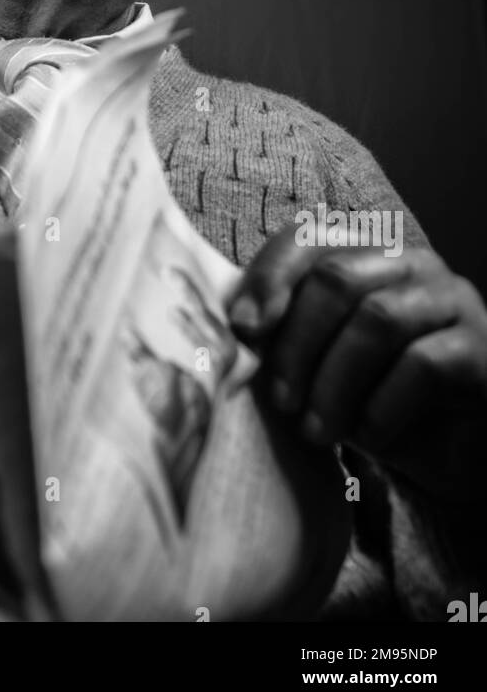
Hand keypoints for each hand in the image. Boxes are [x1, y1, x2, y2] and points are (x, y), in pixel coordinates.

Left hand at [227, 226, 486, 502]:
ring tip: (314, 430)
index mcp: (365, 252)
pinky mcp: (481, 350)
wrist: (451, 454)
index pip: (307, 238)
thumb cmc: (371, 399)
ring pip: (378, 320)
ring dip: (334, 383)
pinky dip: (382, 407)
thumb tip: (231, 330)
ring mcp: (453, 301)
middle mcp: (411, 263)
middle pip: (339, 278)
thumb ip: (280, 334)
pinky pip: (424, 364)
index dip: (269, 277)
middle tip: (279, 401)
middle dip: (297, 343)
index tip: (241, 330)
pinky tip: (368, 437)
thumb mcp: (316, 363)